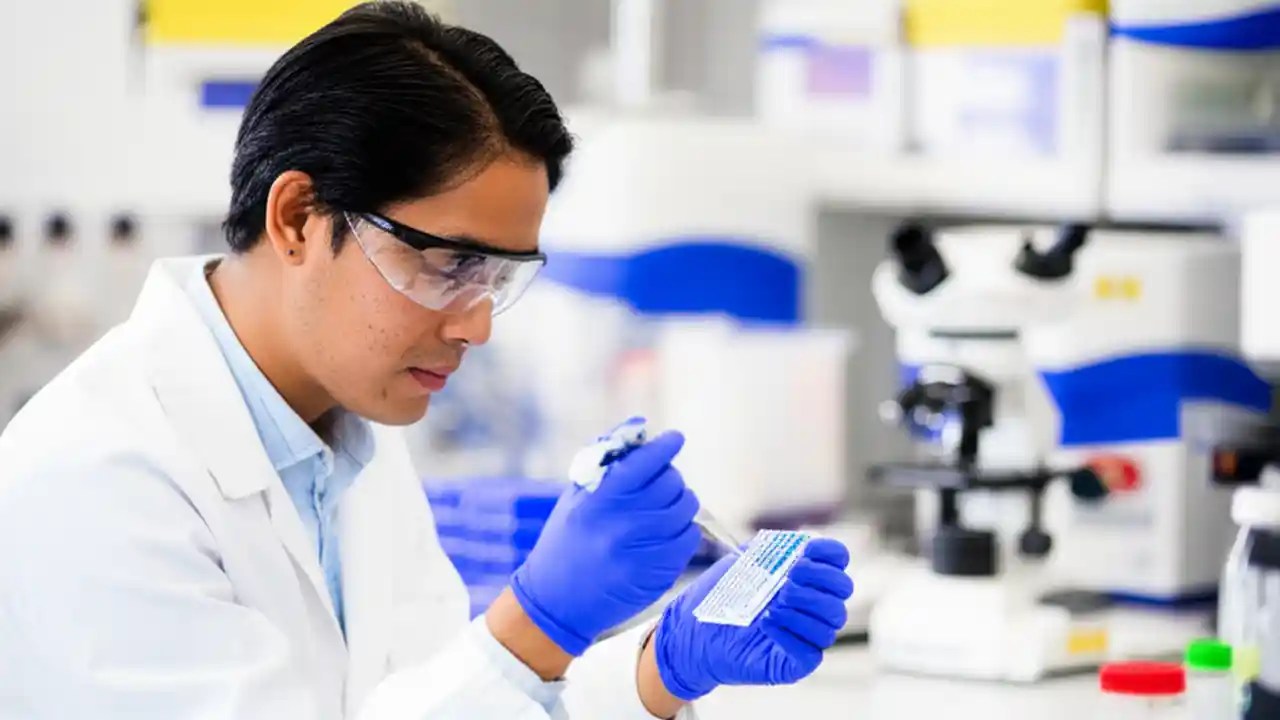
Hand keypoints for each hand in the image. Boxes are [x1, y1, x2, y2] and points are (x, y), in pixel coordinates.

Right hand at [511, 431, 701, 655]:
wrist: (556, 600)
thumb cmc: (566, 539)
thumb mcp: (575, 496)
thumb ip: (605, 459)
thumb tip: (640, 425)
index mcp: (600, 499)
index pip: (645, 461)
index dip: (665, 445)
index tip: (675, 438)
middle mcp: (622, 523)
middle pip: (671, 483)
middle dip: (670, 477)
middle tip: (661, 482)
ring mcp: (642, 551)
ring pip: (685, 509)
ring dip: (680, 503)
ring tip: (665, 507)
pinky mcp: (657, 574)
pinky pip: (689, 539)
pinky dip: (683, 531)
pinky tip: (668, 533)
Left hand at [653, 538, 852, 700]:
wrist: (692, 630)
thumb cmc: (721, 594)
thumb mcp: (746, 561)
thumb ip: (772, 547)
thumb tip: (799, 541)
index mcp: (805, 576)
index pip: (838, 560)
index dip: (830, 552)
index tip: (807, 550)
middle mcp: (811, 605)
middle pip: (841, 590)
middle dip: (819, 579)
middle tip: (790, 576)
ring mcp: (805, 635)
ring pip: (829, 623)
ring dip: (805, 607)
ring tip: (775, 602)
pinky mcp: (794, 663)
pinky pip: (810, 653)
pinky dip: (791, 635)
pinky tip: (767, 622)